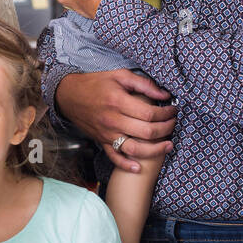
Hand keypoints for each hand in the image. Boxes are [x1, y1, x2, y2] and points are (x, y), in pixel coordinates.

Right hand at [55, 70, 175, 173]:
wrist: (68, 95)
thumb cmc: (95, 83)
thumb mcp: (119, 76)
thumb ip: (143, 84)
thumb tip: (164, 93)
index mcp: (118, 102)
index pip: (149, 114)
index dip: (166, 113)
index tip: (173, 110)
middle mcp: (113, 121)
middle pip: (146, 132)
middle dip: (166, 129)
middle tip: (174, 124)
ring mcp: (107, 134)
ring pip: (134, 149)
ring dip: (154, 150)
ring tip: (168, 145)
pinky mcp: (102, 141)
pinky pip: (114, 157)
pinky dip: (126, 165)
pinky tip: (138, 167)